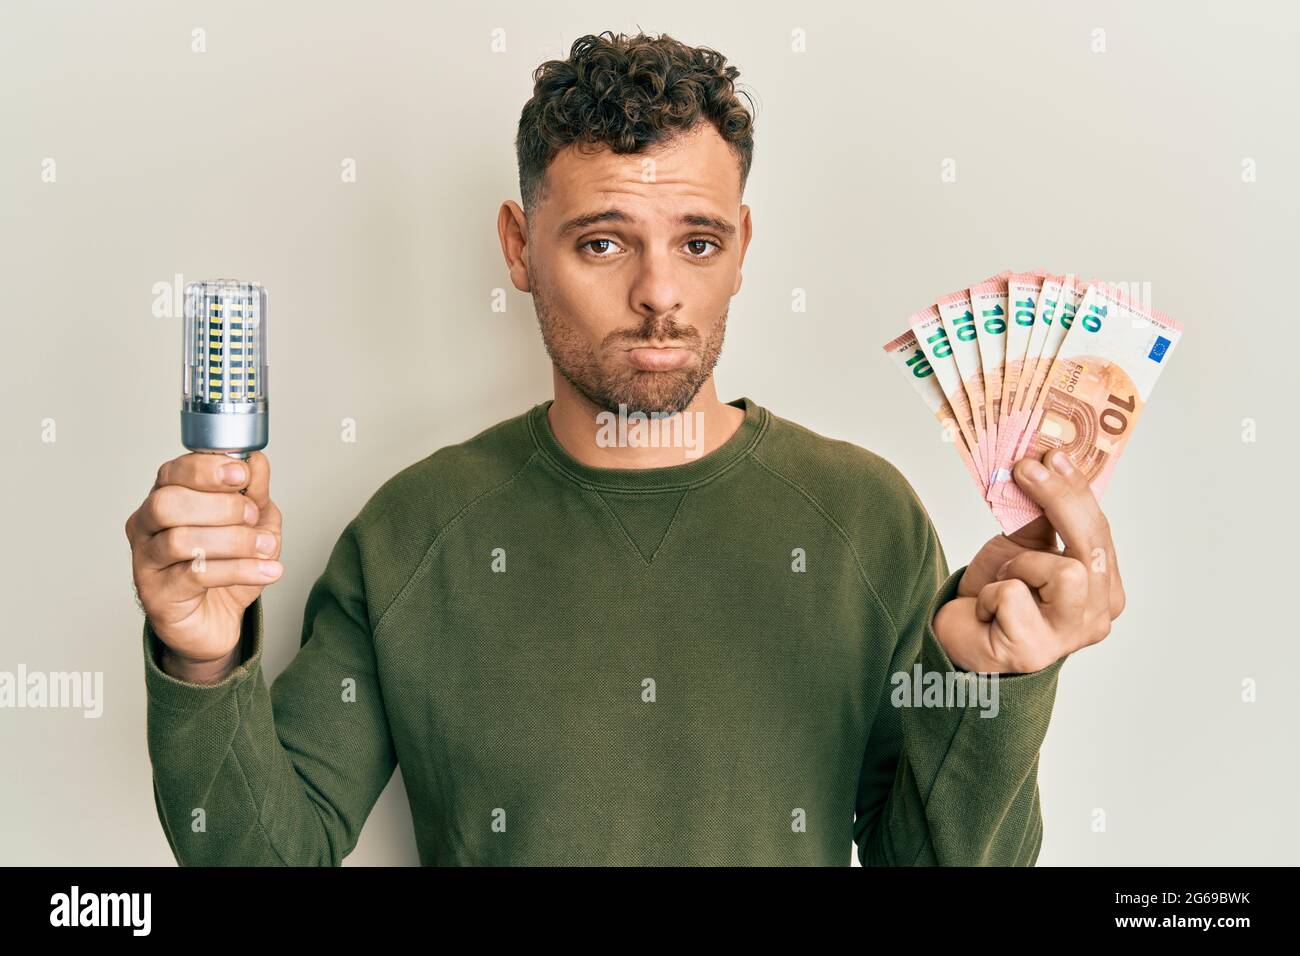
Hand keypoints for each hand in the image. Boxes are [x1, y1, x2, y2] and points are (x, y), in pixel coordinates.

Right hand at [125, 451, 282, 670]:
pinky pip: (196, 575)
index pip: (173, 472)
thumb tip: (255, 460)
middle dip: (219, 506)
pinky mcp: (157, 594)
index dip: (207, 470)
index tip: (241, 475)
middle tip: (252, 517)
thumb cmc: (227, 563)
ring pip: (180, 540)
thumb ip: (252, 492)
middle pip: (167, 503)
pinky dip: (239, 570)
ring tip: (266, 548)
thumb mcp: (251, 522)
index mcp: (166, 497)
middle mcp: (147, 526)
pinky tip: (267, 571)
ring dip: (233, 541)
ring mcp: (146, 561)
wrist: (217, 618)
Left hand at [932, 448, 1125, 672]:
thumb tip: (1043, 464)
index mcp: (1105, 587)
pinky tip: (988, 608)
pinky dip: (992, 592)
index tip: (1054, 454)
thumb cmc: (999, 592)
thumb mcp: (1022, 545)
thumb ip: (1040, 515)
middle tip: (1024, 468)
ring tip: (1005, 577)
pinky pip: (1014, 595)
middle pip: (1092, 546)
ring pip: (1065, 573)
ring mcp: (1070, 637)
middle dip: (1059, 500)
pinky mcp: (1034, 651)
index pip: (1100, 531)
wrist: (961, 635)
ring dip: (1022, 564)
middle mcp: (1099, 615)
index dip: (1077, 491)